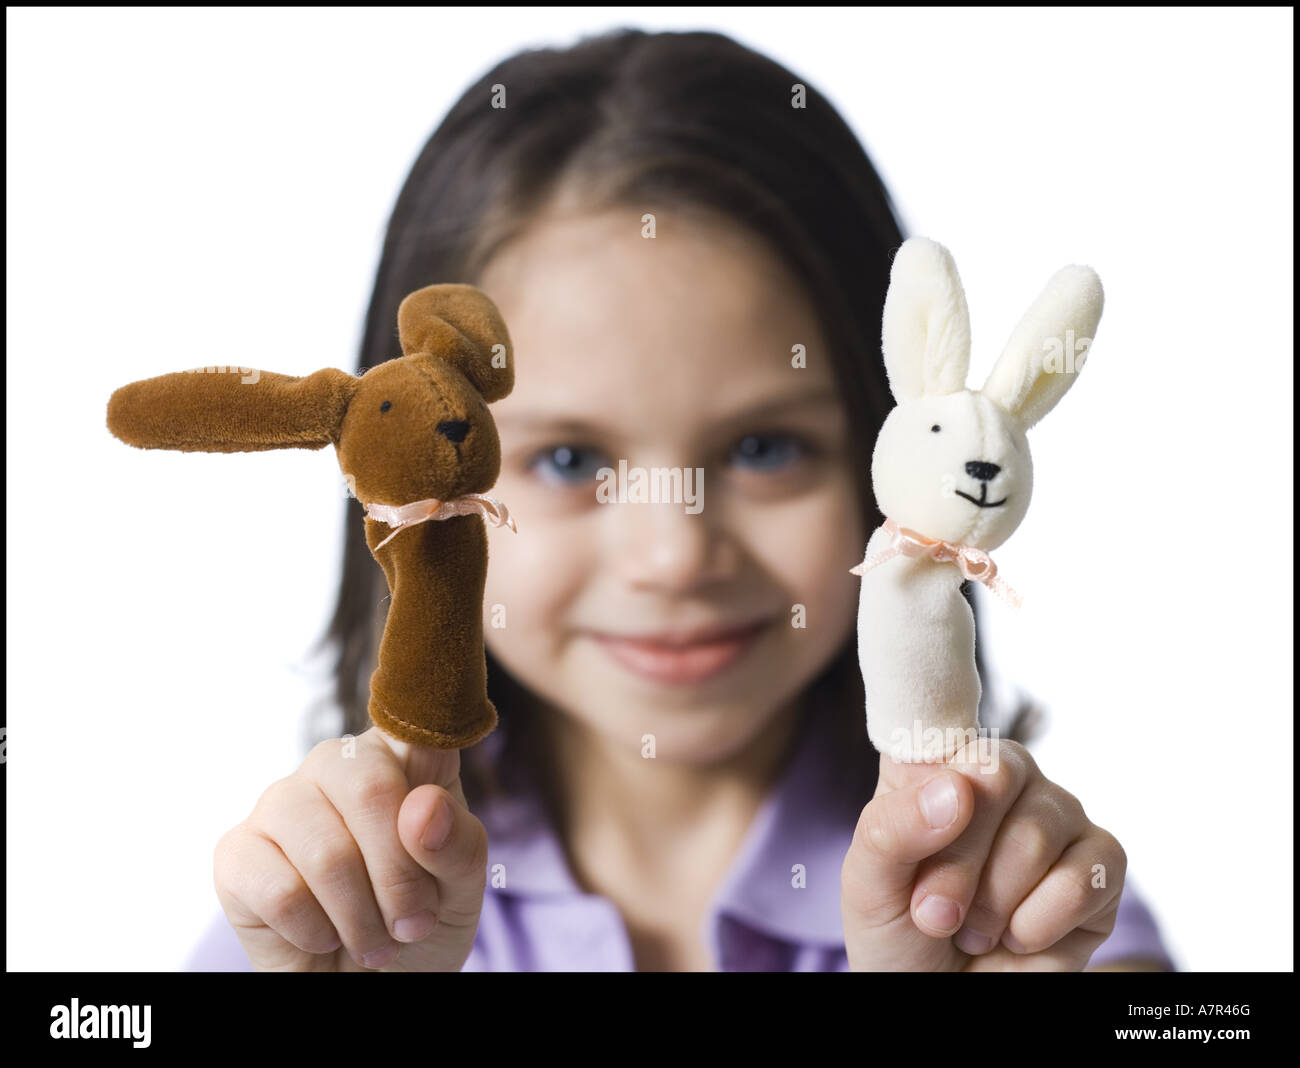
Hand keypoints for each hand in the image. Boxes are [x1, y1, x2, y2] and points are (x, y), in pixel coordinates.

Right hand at [214, 725, 487, 970]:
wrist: (374, 984)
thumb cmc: (419, 918)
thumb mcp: (462, 887)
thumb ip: (456, 843)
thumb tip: (423, 809)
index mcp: (398, 755)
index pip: (415, 724)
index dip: (428, 759)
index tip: (436, 799)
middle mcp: (334, 764)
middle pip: (370, 788)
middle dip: (400, 876)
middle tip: (412, 923)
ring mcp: (280, 803)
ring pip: (327, 853)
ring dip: (362, 919)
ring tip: (372, 939)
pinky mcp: (236, 854)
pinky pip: (282, 893)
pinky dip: (316, 932)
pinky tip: (324, 934)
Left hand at [841, 738, 1124, 969]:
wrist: (940, 993)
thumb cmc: (901, 926)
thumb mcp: (868, 880)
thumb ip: (893, 828)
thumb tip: (959, 789)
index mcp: (941, 760)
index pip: (944, 713)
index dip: (940, 749)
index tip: (937, 785)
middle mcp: (1005, 772)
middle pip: (995, 779)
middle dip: (957, 865)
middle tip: (933, 913)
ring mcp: (1058, 814)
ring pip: (1038, 833)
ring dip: (994, 903)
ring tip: (973, 928)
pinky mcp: (1102, 863)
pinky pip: (1085, 878)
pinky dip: (1039, 923)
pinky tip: (1018, 936)